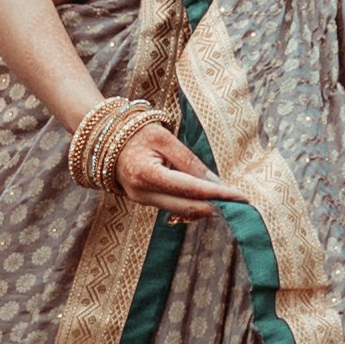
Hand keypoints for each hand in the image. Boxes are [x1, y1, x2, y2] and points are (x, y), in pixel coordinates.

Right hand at [106, 118, 257, 216]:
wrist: (104, 140)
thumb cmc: (136, 132)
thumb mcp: (164, 138)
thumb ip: (189, 161)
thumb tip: (215, 183)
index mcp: (146, 174)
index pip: (189, 189)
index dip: (217, 194)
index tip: (240, 197)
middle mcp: (142, 194)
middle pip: (187, 208)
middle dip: (215, 206)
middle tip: (240, 202)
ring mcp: (141, 201)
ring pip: (181, 211)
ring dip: (205, 205)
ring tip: (226, 197)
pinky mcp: (144, 202)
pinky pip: (173, 207)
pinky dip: (191, 203)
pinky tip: (205, 196)